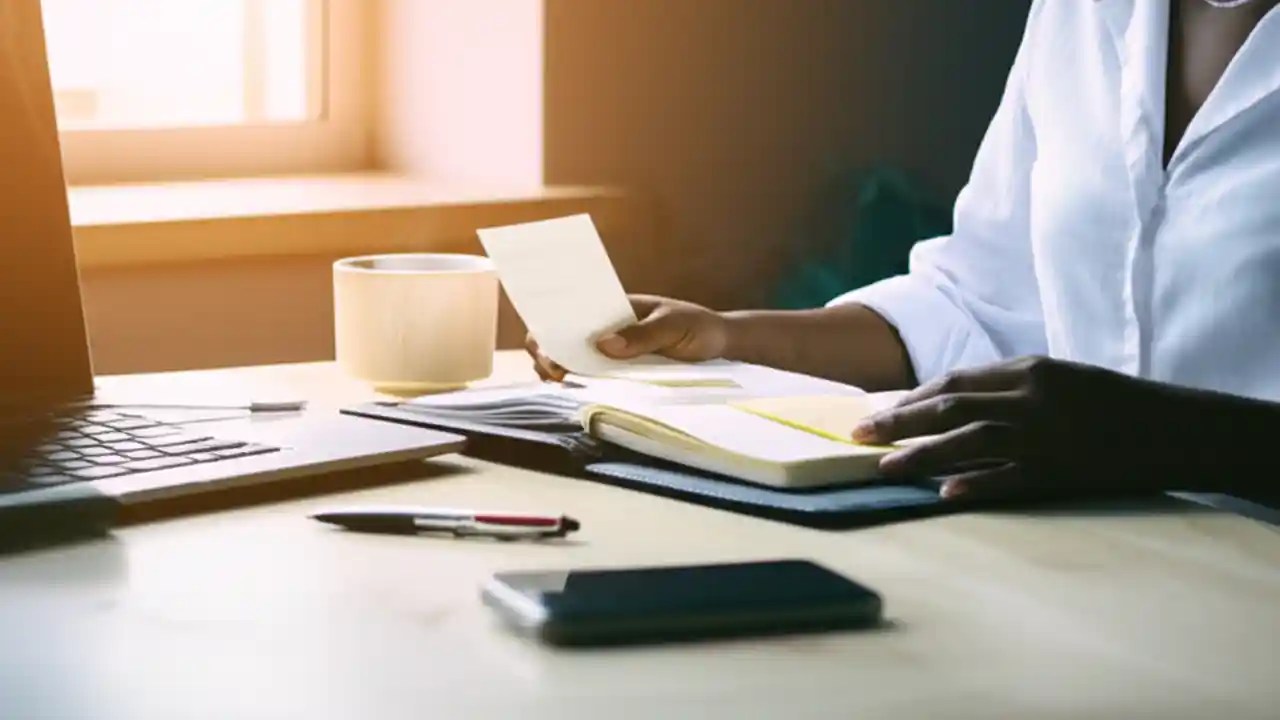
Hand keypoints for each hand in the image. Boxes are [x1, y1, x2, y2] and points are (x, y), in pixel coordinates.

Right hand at [524, 295, 729, 381]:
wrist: (723, 346)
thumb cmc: (699, 327)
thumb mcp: (674, 326)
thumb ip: (643, 335)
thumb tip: (602, 344)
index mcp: (612, 309)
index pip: (566, 312)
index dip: (547, 330)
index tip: (549, 351)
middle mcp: (605, 332)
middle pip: (558, 342)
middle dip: (546, 357)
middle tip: (557, 376)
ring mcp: (611, 356)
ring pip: (570, 365)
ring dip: (560, 377)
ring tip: (565, 389)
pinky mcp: (621, 378)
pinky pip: (592, 384)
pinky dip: (580, 392)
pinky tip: (578, 399)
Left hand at [850, 356, 1177, 499]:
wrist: (1172, 429)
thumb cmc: (1109, 401)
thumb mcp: (1057, 376)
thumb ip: (1006, 385)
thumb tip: (949, 402)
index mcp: (1028, 370)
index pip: (953, 382)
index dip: (910, 398)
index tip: (877, 412)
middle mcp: (1030, 398)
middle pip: (949, 407)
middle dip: (897, 421)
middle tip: (857, 436)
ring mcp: (1045, 435)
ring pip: (968, 441)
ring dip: (920, 455)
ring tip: (883, 467)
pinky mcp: (1061, 471)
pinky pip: (1009, 479)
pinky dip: (976, 485)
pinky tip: (944, 494)